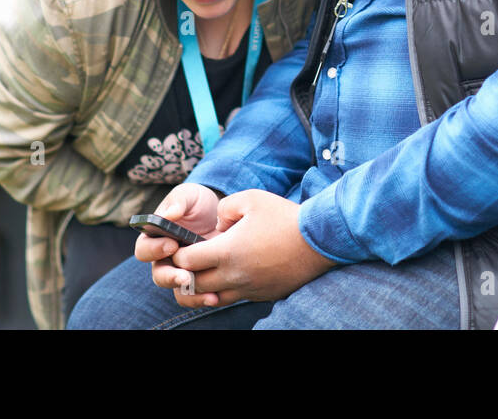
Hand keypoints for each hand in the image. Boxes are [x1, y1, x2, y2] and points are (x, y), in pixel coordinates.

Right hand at [135, 183, 222, 301]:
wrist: (220, 215)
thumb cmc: (197, 203)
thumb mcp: (188, 195)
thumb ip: (178, 202)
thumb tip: (168, 215)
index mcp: (154, 239)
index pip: (144, 250)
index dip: (155, 250)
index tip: (172, 245)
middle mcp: (164, 259)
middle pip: (159, 275)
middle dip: (171, 277)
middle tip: (186, 277)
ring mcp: (181, 272)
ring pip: (176, 291)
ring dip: (189, 294)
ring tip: (207, 293)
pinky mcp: (199, 281)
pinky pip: (194, 296)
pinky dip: (203, 299)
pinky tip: (216, 298)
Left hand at [159, 189, 336, 308]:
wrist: (318, 240)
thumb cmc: (283, 217)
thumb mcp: (250, 198)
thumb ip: (224, 208)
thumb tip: (217, 224)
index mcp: (227, 251)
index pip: (185, 261)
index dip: (179, 253)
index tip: (183, 244)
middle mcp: (234, 275)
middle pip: (194, 285)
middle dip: (187, 272)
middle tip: (192, 258)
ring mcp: (248, 289)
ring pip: (212, 297)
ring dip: (205, 285)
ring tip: (209, 268)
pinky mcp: (261, 295)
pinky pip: (235, 298)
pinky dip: (227, 289)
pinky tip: (234, 272)